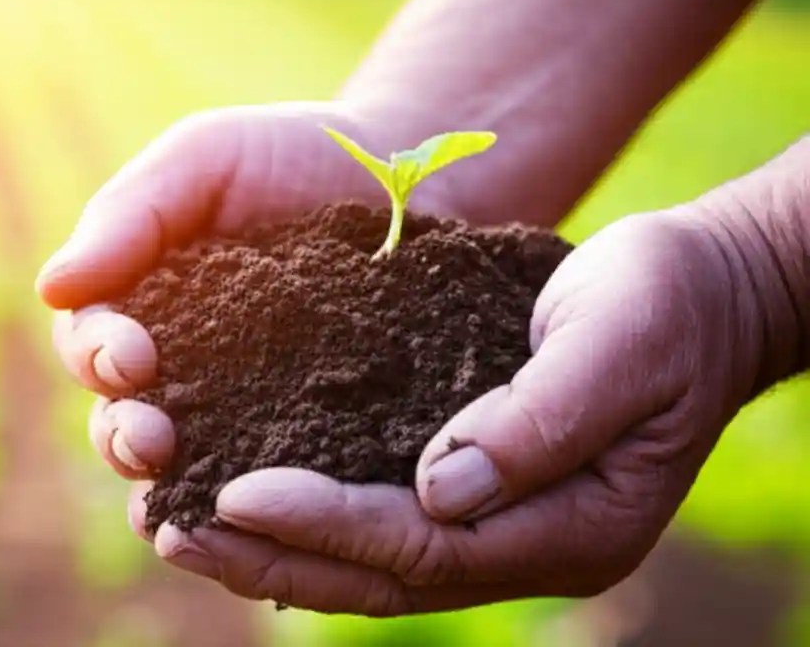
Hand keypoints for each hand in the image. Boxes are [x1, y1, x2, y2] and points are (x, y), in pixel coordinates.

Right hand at [42, 102, 475, 475]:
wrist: (405, 173)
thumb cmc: (289, 153)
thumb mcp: (203, 158)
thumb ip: (127, 216)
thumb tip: (51, 288)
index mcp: (138, 306)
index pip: (92, 344)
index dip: (99, 355)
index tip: (132, 353)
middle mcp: (178, 371)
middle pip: (123, 422)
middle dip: (126, 436)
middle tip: (151, 439)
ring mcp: (241, 413)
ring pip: (185, 470)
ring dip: (173, 488)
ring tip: (183, 499)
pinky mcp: (306, 440)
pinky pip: (268, 486)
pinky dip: (251, 510)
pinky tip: (254, 526)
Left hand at [134, 208, 771, 614]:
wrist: (699, 296)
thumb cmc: (667, 304)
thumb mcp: (621, 340)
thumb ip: (543, 418)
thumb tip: (442, 489)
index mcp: (571, 526)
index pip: (426, 546)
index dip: (327, 524)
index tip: (237, 493)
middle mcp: (526, 543)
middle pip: (381, 578)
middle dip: (273, 558)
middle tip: (175, 532)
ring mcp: (499, 526)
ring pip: (368, 564)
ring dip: (272, 551)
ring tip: (179, 524)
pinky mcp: (471, 491)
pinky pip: (377, 524)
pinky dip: (306, 519)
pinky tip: (237, 495)